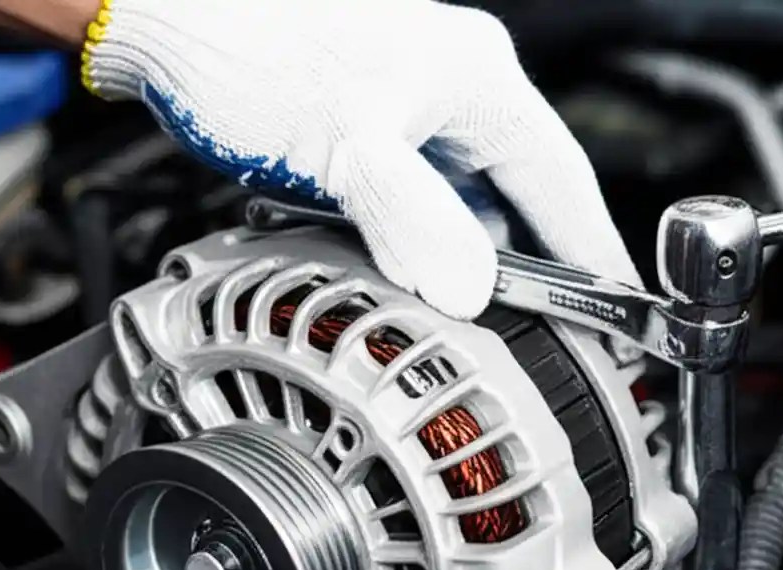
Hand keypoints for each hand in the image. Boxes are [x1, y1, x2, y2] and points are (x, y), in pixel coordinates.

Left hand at [83, 0, 641, 318]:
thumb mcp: (347, 152)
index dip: (594, 250)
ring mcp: (413, 97)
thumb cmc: (248, 54)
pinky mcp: (372, 115)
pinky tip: (404, 258)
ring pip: (468, 193)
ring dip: (469, 248)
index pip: (562, 181)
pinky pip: (422, 187)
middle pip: (521, 191)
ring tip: (476, 305)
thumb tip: (474, 288)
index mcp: (477, 79)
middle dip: (534, 261)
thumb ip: (416, 224)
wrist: (162, 18)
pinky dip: (422, 229)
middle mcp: (456, 82)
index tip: (620, 307)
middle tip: (553, 326)